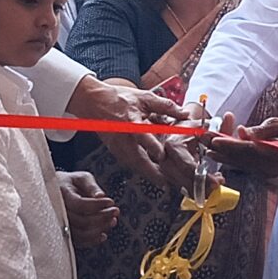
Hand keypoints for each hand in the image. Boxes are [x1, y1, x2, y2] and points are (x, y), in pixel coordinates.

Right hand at [59, 171, 119, 247]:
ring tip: (112, 221)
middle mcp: (57, 212)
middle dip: (102, 218)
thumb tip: (101, 196)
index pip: (81, 205)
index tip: (111, 202)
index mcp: (61, 194)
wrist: (53, 192)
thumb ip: (91, 186)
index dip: (98, 205)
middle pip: (82, 221)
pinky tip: (103, 235)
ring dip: (99, 230)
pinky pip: (78, 242)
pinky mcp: (63, 233)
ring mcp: (59, 224)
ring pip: (80, 234)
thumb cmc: (71, 183)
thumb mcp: (81, 178)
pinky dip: (92, 241)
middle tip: (115, 211)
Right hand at [69, 77, 186, 183]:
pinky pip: (128, 162)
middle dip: (151, 172)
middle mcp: (123, 136)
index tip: (161, 155)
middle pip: (136, 158)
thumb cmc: (118, 98)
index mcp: (132, 121)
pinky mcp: (114, 149)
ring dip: (146, 173)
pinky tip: (149, 173)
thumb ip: (165, 106)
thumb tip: (183, 113)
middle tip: (164, 182)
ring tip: (161, 181)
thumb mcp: (144, 97)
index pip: (142, 136)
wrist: (93, 101)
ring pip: (132, 163)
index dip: (151, 146)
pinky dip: (138, 168)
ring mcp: (117, 144)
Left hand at [207, 113, 277, 176]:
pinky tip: (216, 151)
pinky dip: (229, 157)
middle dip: (220, 147)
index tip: (214, 139)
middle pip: (241, 158)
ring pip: (239, 163)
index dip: (230, 145)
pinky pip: (243, 165)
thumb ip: (259, 130)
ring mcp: (267, 172)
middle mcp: (272, 167)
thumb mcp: (277, 123)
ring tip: (204, 144)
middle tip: (202, 138)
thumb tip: (242, 132)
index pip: (250, 149)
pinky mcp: (262, 173)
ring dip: (221, 153)